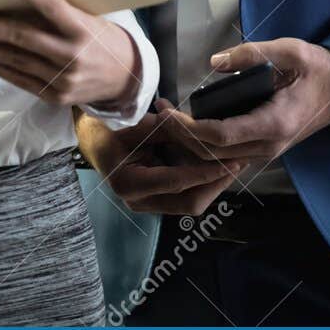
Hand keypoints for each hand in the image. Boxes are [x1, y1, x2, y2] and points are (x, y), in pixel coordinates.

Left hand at [0, 0, 141, 107]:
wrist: (126, 78)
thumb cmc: (101, 38)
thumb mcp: (89, 18)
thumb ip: (59, 9)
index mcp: (84, 30)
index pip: (54, 6)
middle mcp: (73, 56)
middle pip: (24, 37)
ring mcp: (63, 79)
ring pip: (16, 60)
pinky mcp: (55, 96)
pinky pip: (20, 80)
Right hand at [77, 107, 248, 215]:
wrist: (91, 139)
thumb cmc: (109, 128)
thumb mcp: (135, 124)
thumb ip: (165, 129)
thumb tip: (198, 128)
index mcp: (129, 184)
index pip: (176, 181)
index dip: (205, 172)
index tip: (229, 161)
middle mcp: (138, 201)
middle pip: (188, 203)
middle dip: (216, 185)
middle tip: (238, 165)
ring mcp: (147, 204)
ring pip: (190, 204)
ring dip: (213, 186)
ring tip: (234, 166)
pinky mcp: (156, 201)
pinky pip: (186, 197)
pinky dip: (203, 184)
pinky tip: (218, 169)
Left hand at [155, 38, 329, 168]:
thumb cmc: (319, 67)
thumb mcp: (291, 51)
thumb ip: (252, 53)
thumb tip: (214, 62)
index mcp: (275, 124)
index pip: (219, 136)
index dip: (187, 127)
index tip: (166, 110)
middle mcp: (270, 146)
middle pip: (212, 153)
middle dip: (179, 136)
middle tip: (158, 112)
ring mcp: (268, 151)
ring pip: (218, 161)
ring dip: (188, 145)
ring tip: (166, 120)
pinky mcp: (265, 149)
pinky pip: (227, 158)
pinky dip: (203, 149)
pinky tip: (185, 131)